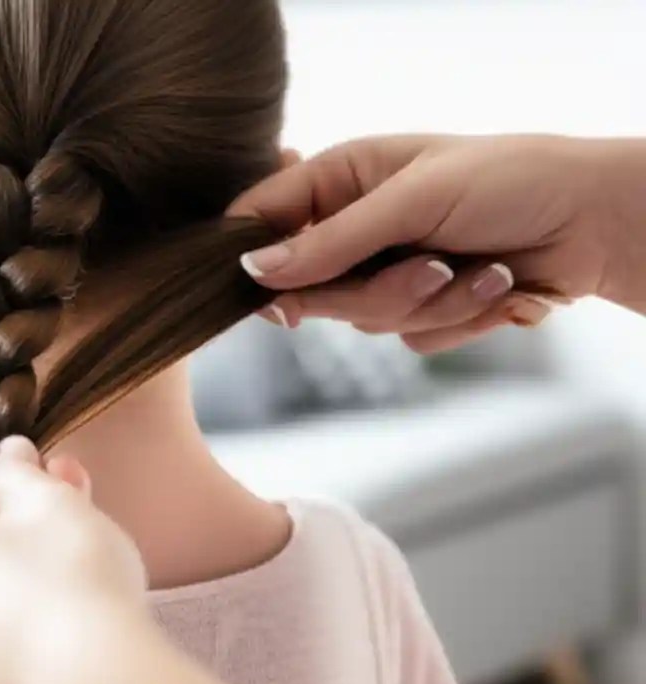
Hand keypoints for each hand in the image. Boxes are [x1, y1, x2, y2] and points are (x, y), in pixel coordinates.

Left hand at [0, 434, 147, 683]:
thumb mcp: (49, 501)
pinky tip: (52, 601)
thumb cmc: (67, 583)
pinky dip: (4, 601)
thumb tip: (6, 458)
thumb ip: (18, 471)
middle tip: (64, 491)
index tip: (33, 454)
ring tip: (69, 542)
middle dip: (3, 500)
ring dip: (6, 549)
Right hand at [230, 135, 645, 352]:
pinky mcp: (424, 306)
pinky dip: (458, 319)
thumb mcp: (411, 200)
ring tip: (485, 270)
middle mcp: (356, 226)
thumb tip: (254, 271)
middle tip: (430, 265)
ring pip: (365, 320)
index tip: (274, 297)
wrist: (597, 221)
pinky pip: (410, 338)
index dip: (256, 261)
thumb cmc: (509, 180)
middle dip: (378, 288)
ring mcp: (388, 269)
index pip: (262, 220)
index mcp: (341, 179)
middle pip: (311, 288)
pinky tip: (496, 285)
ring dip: (431, 303)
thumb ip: (329, 241)